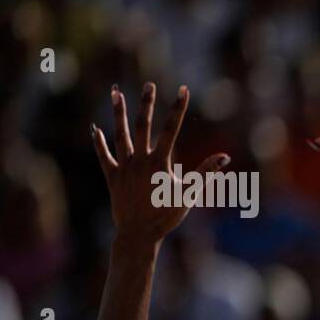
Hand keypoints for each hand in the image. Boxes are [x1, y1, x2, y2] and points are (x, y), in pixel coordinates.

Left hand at [91, 83, 228, 244]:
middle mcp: (139, 161)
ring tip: (115, 92)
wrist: (139, 234)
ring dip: (118, 112)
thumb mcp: (190, 194)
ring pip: (120, 134)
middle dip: (146, 104)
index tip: (183, 90)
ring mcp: (123, 167)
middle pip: (143, 126)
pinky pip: (103, 155)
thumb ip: (206, 172)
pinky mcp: (112, 177)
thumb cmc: (168, 215)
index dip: (178, 108)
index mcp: (160, 163)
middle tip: (148, 85)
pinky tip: (95, 127)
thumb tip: (225, 157)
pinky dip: (99, 141)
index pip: (172, 129)